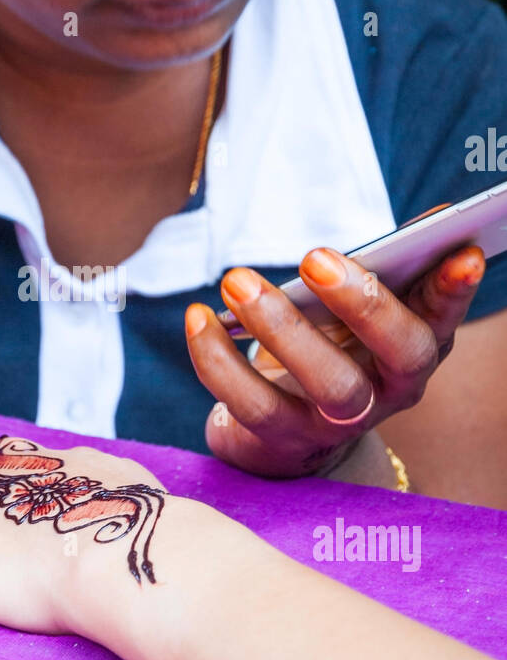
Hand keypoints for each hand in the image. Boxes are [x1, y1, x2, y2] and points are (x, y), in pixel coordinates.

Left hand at [184, 243, 485, 480]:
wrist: (279, 434)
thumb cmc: (326, 349)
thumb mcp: (358, 310)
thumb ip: (389, 268)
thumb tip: (436, 218)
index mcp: (414, 348)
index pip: (443, 320)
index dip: (454, 291)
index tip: (461, 252)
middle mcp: (390, 390)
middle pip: (399, 354)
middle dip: (363, 303)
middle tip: (313, 256)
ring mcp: (340, 423)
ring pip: (329, 383)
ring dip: (281, 327)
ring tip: (237, 281)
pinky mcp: (284, 441)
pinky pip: (254, 405)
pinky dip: (219, 358)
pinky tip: (198, 318)